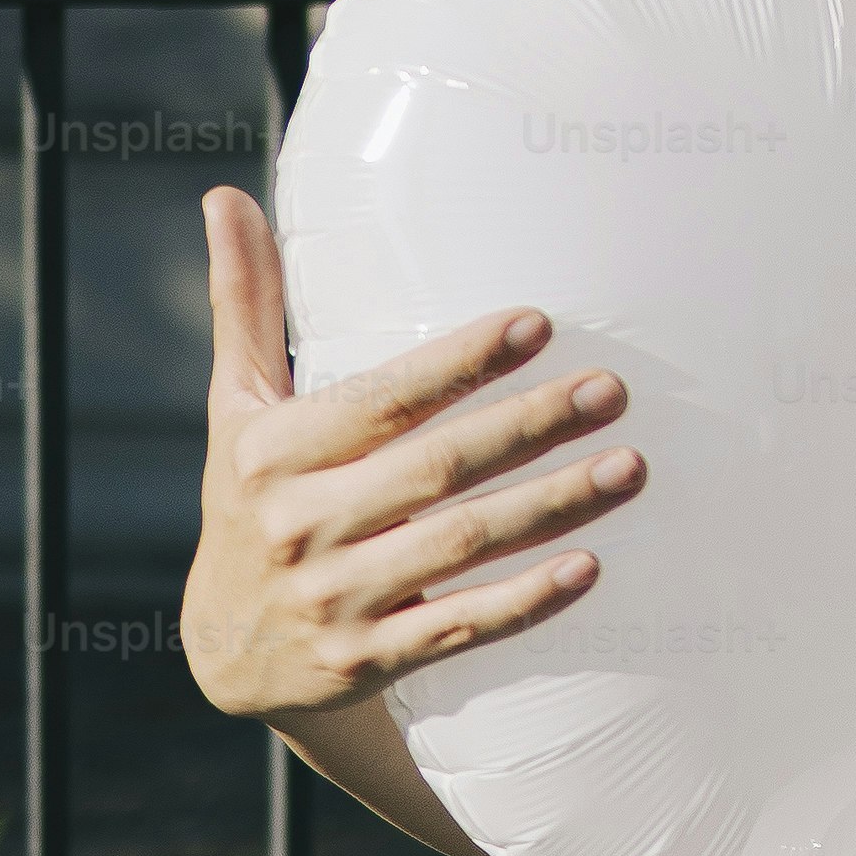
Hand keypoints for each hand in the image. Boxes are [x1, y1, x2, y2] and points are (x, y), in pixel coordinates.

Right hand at [180, 187, 642, 722]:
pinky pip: (459, 627)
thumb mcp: (235, 408)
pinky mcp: (369, 661)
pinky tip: (591, 566)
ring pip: (460, 547)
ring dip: (552, 506)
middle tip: (612, 391)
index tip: (537, 324)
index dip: (458, 363)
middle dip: (530, 426)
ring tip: (630, 467)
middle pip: (436, 470)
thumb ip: (245, 305)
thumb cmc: (251, 503)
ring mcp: (336, 600)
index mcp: (273, 453)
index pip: (381, 400)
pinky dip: (524, 601)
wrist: (228, 654)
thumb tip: (225, 194)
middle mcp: (300, 526)